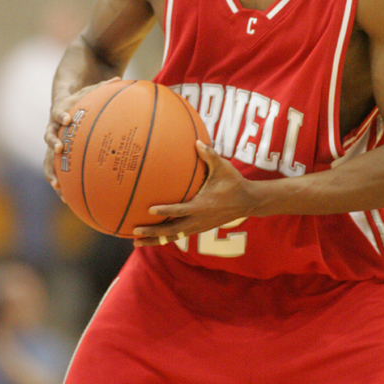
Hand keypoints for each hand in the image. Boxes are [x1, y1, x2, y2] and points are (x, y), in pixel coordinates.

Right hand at [44, 77, 120, 196]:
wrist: (65, 103)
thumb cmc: (82, 97)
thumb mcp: (91, 89)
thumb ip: (103, 87)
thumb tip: (120, 79)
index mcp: (61, 112)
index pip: (57, 112)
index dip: (60, 115)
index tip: (66, 120)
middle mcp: (54, 128)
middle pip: (49, 137)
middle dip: (53, 144)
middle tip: (60, 149)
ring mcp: (55, 143)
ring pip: (48, 159)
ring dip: (52, 172)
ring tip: (58, 187)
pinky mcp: (58, 155)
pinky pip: (58, 170)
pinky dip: (62, 183)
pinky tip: (69, 198)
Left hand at [133, 141, 256, 245]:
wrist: (248, 201)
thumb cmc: (234, 182)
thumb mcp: (223, 167)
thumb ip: (209, 155)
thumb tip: (196, 142)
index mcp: (202, 206)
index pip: (180, 210)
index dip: (165, 211)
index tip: (150, 210)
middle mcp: (198, 220)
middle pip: (172, 230)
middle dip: (153, 232)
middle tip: (135, 231)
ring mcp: (198, 226)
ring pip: (173, 236)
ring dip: (155, 239)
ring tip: (136, 242)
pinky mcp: (199, 228)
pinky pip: (179, 235)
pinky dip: (165, 237)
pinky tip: (151, 237)